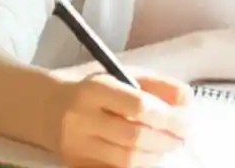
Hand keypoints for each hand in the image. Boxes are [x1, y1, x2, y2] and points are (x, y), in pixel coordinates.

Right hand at [50, 70, 192, 167]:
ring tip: (166, 148)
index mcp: (94, 89)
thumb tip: (187, 103)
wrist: (48, 108)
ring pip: (126, 161)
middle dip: (167, 140)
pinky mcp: (75, 166)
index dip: (169, 117)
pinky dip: (136, 167)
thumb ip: (158, 86)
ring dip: (155, 157)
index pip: (139, 106)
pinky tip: (145, 157)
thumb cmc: (95, 89)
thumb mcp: (123, 75)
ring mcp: (76, 147)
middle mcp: (81, 118)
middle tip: (182, 139)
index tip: (187, 122)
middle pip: (135, 137)